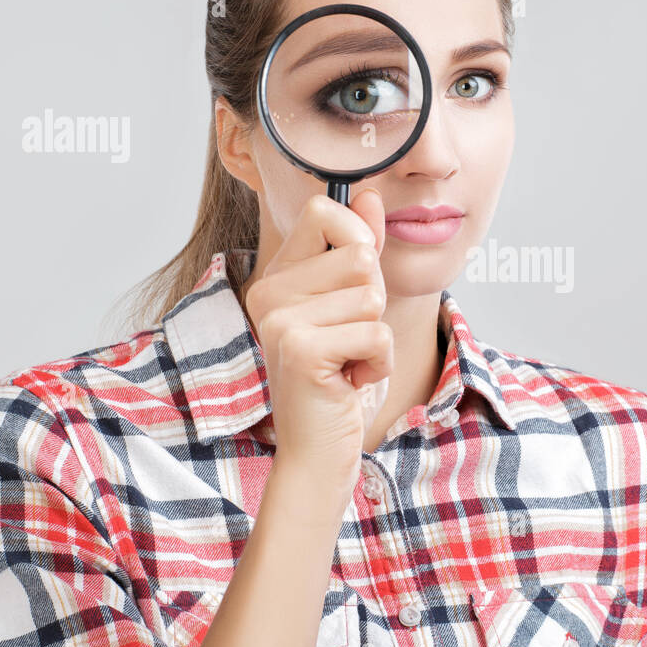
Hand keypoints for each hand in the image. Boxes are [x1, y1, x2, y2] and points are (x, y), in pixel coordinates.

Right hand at [242, 190, 392, 504]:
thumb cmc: (340, 378)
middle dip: (375, 301)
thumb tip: (371, 196)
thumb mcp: (354, 307)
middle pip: (361, 255)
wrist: (319, 450)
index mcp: (277, 275)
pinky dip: (379, 362)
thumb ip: (361, 250)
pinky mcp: (300, 349)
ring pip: (373, 296)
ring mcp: (279, 319)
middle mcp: (268, 292)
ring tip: (348, 361)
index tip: (354, 287)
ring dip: (377, 335)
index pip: (326, 211)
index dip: (360, 240)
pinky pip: (377, 332)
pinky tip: (349, 381)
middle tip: (350, 339)